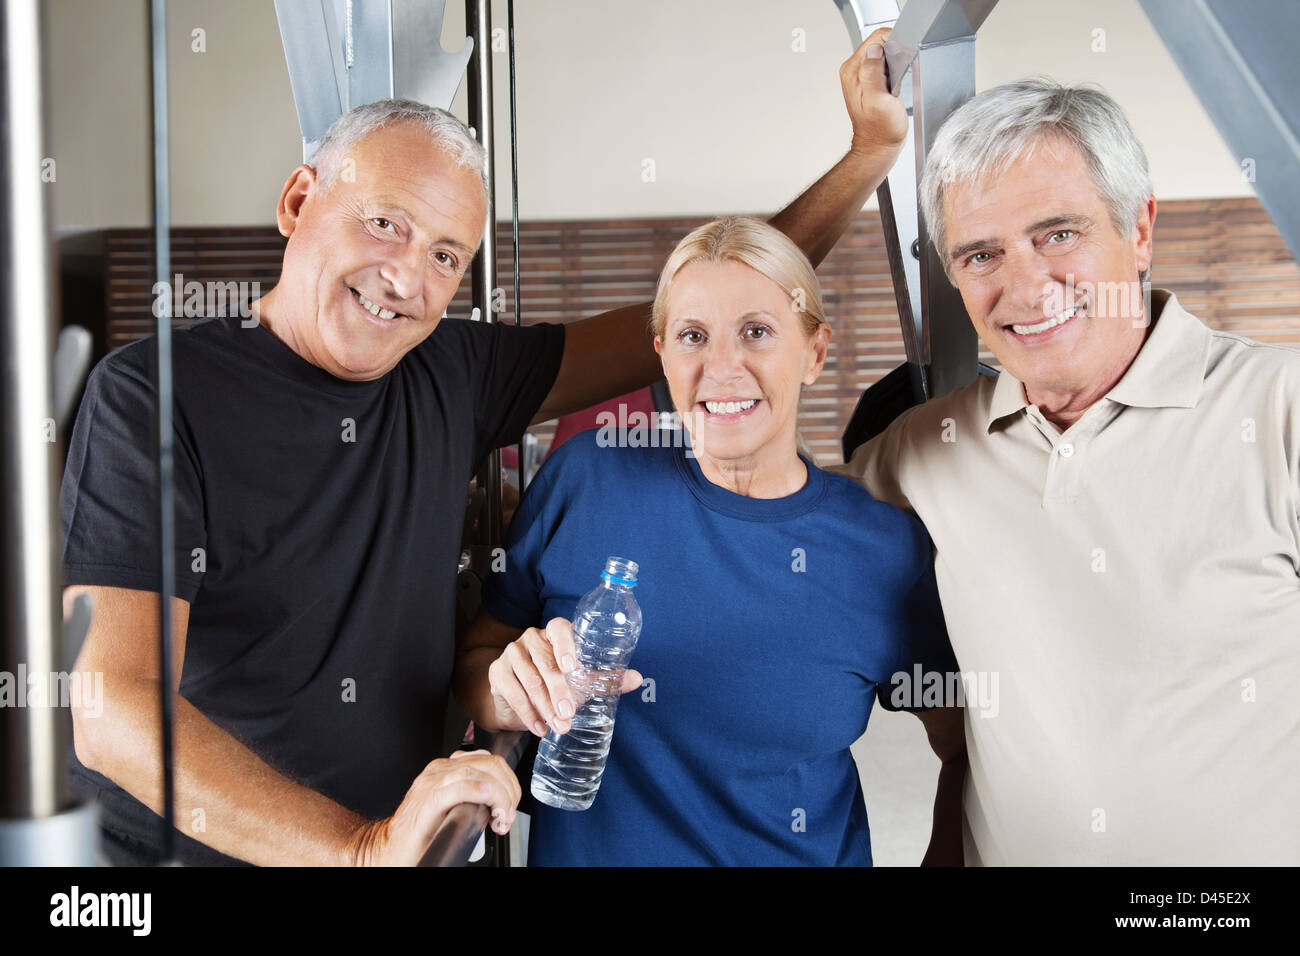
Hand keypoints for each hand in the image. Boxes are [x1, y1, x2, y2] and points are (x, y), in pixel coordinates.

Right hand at [345, 750, 521, 865]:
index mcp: (448, 768)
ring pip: (480, 773)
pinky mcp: (429, 800)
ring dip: (500, 796)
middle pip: (491, 764)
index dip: (509, 783)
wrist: (391, 848)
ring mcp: (433, 783)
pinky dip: (480, 792)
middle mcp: (441, 770)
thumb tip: (503, 800)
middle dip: (509, 790)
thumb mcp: (454, 804)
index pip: (491, 761)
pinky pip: (460, 787)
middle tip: (507, 815)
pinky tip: (488, 803)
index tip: (510, 807)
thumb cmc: (421, 831)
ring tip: (500, 818)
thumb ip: (474, 794)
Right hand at [487, 617, 642, 736]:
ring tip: (558, 726)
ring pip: (530, 681)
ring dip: (545, 707)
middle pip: (545, 663)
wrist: (516, 696)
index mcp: (554, 633)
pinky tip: (539, 727)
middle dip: (559, 692)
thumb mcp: (580, 680)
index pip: (559, 628)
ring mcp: (512, 653)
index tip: (572, 667)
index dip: (565, 645)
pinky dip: (528, 713)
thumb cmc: (554, 682)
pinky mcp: (497, 672)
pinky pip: (513, 693)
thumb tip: (637, 679)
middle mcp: (531, 639)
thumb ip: (605, 679)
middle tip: (569, 714)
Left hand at [840, 27, 908, 161]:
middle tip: (893, 81)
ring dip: (895, 67)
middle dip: (895, 57)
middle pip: (881, 43)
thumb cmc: (880, 129)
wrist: (879, 145)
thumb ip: (873, 72)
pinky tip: (892, 89)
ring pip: (885, 54)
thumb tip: (874, 49)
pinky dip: (895, 74)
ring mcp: (862, 75)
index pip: (876, 38)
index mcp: (853, 70)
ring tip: (892, 87)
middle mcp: (854, 70)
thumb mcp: (878, 100)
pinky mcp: (871, 81)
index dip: (894, 46)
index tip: (897, 65)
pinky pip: (887, 65)